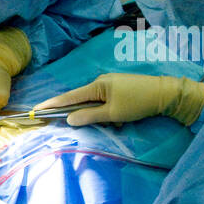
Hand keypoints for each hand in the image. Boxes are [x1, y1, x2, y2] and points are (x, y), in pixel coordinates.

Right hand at [35, 73, 203, 126]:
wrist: (166, 93)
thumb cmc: (138, 102)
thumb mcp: (113, 113)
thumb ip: (89, 116)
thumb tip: (70, 119)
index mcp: (97, 85)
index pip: (69, 97)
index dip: (52, 104)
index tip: (36, 108)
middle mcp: (101, 82)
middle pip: (83, 101)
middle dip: (87, 114)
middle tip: (99, 122)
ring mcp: (111, 84)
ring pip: (97, 103)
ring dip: (103, 116)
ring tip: (120, 121)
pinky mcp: (120, 88)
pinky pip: (107, 102)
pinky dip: (111, 113)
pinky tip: (123, 118)